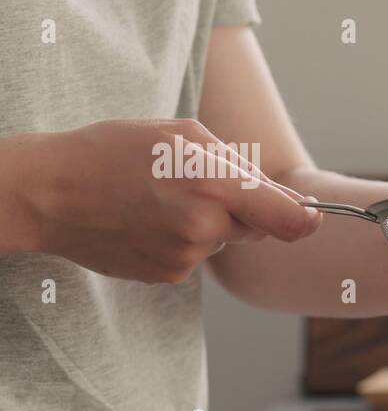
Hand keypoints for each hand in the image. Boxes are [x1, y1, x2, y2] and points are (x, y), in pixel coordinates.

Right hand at [25, 118, 320, 282]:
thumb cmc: (115, 150)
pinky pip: (197, 256)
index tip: (314, 218)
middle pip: (257, 227)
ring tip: (162, 200)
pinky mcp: (169, 275)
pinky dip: (184, 240)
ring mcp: (186, 256)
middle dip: (244, 209)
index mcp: (213, 184)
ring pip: (224, 240)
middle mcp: (204, 226)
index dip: (307, 219)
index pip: (286, 218)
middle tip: (199, 185)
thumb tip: (289, 200)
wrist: (49, 193)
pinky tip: (149, 221)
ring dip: (209, 223)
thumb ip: (242, 166)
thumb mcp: (182, 135)